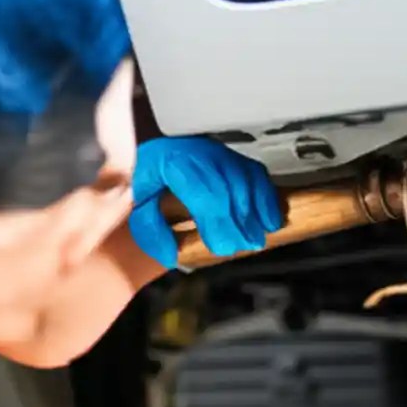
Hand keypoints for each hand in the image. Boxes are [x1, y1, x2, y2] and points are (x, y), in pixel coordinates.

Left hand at [128, 137, 281, 268]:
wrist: (156, 154)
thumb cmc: (148, 181)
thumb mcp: (138, 205)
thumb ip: (152, 230)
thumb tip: (170, 254)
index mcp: (170, 161)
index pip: (200, 189)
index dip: (216, 220)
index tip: (222, 246)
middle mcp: (198, 152)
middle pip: (228, 187)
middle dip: (240, 222)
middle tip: (245, 246)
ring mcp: (219, 152)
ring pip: (247, 180)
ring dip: (256, 213)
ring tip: (257, 239)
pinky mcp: (235, 157)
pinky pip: (258, 175)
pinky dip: (267, 198)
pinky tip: (269, 220)